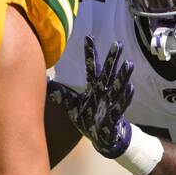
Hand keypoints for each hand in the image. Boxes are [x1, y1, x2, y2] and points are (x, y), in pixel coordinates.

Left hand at [64, 36, 134, 157]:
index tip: (88, 37)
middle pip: (108, 73)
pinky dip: (126, 97)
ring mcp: (110, 102)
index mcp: (93, 87)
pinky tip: (130, 88)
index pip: (91, 67)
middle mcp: (103, 92)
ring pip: (118, 87)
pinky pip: (121, 105)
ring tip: (129, 64)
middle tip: (117, 44)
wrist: (99, 137)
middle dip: (113, 59)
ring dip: (123, 76)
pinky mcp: (114, 116)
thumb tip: (45, 82)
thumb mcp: (71, 105)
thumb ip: (59, 94)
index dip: (90, 53)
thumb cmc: (87, 118)